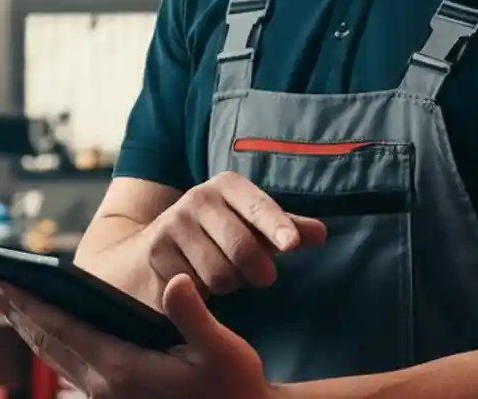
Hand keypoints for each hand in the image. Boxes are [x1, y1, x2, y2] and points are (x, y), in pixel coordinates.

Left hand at [0, 275, 277, 398]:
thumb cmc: (235, 386)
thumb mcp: (222, 348)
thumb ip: (194, 315)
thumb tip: (178, 281)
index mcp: (122, 369)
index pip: (61, 328)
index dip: (28, 302)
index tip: (0, 280)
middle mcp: (105, 386)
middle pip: (46, 342)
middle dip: (15, 310)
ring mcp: (106, 396)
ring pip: (53, 356)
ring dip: (27, 326)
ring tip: (7, 302)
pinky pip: (68, 367)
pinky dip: (50, 343)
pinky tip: (46, 330)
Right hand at [135, 171, 325, 298]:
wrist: (156, 245)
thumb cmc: (219, 233)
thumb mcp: (253, 225)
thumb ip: (288, 229)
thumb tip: (321, 233)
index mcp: (227, 185)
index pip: (257, 206)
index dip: (277, 225)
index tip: (292, 244)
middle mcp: (197, 197)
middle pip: (241, 247)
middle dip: (259, 270)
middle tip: (263, 278)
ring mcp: (173, 223)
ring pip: (219, 273)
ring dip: (230, 283)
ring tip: (226, 274)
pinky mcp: (157, 252)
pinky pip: (195, 287)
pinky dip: (204, 292)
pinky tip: (200, 281)